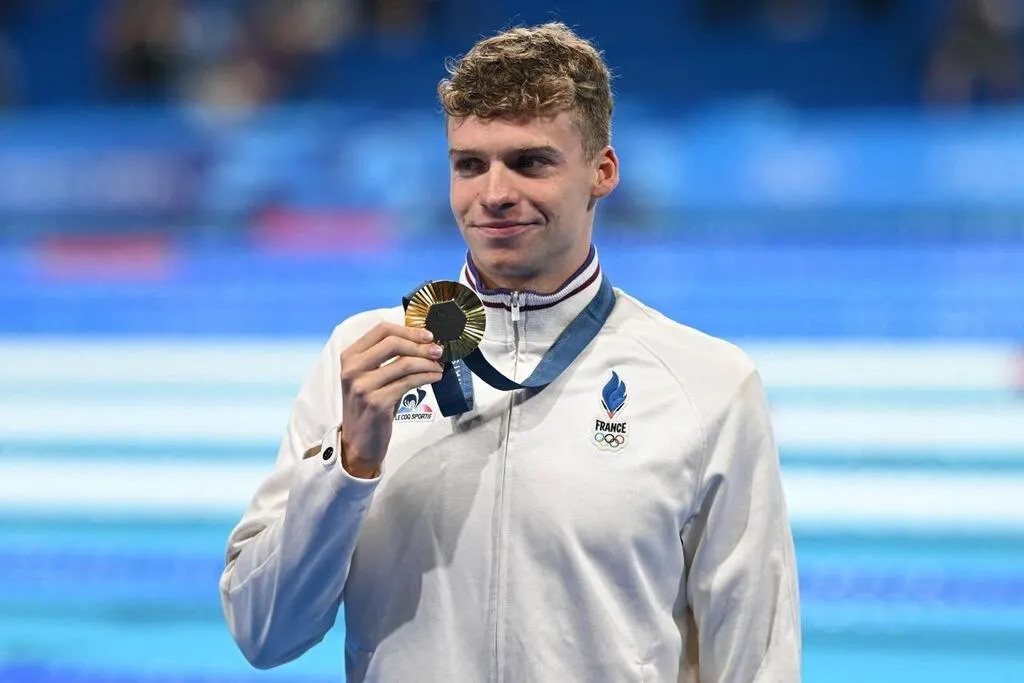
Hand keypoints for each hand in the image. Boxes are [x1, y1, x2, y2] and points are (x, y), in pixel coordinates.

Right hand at [338, 323, 443, 477]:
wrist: (358, 442)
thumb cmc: (369, 406)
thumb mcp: (370, 376)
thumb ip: (387, 358)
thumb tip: (423, 341)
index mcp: (349, 356)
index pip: (381, 330)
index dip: (408, 329)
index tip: (428, 335)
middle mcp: (352, 369)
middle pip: (393, 343)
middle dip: (420, 345)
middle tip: (438, 350)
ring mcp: (363, 386)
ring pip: (404, 363)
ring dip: (427, 363)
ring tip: (439, 366)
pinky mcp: (376, 402)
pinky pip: (409, 382)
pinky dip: (426, 377)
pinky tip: (435, 377)